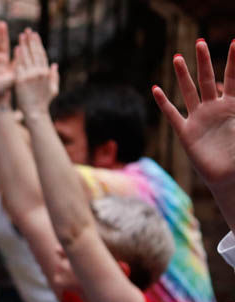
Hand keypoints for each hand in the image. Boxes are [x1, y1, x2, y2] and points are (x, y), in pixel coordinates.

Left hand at [13, 29, 56, 115]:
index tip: (35, 36)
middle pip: (35, 53)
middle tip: (28, 31)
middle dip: (31, 41)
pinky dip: (18, 57)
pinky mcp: (21, 81)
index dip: (38, 44)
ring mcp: (30, 76)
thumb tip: (54, 65)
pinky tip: (16, 49)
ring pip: (27, 57)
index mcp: (46, 73)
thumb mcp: (53, 89)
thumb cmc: (43, 102)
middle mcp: (39, 73)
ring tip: (21, 36)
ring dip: (24, 45)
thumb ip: (54, 76)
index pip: (42, 55)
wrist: (35, 113)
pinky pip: (19, 66)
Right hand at [153, 40, 234, 190]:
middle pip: (208, 79)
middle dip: (204, 61)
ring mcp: (199, 119)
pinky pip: (172, 115)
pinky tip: (156, 90)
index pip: (234, 78)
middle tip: (200, 42)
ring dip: (183, 75)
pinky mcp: (186, 133)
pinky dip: (164, 103)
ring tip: (178, 58)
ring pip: (190, 92)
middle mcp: (215, 109)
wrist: (229, 177)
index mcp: (234, 106)